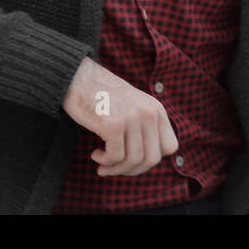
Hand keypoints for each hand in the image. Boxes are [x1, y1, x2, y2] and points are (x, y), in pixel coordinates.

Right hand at [61, 57, 177, 176]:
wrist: (79, 77)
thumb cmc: (103, 97)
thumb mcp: (134, 107)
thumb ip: (146, 127)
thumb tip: (146, 163)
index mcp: (156, 109)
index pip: (170, 147)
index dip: (152, 159)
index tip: (133, 159)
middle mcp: (148, 113)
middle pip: (152, 159)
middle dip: (132, 170)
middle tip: (115, 168)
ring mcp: (132, 118)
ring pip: (133, 161)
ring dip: (115, 169)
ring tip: (102, 164)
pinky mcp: (113, 124)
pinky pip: (115, 157)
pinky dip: (104, 161)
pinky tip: (95, 154)